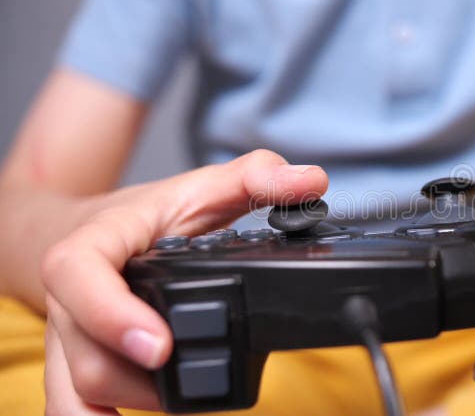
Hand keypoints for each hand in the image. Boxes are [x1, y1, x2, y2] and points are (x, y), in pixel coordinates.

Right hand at [42, 150, 327, 414]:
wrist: (82, 231)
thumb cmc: (147, 214)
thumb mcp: (203, 185)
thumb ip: (257, 177)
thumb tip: (310, 182)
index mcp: (97, 244)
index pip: (78, 273)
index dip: (111, 314)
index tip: (159, 345)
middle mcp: (73, 296)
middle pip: (89, 354)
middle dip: (147, 379)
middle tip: (204, 372)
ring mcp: (68, 335)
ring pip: (85, 388)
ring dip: (140, 401)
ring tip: (190, 393)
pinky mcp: (72, 363)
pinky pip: (73, 406)